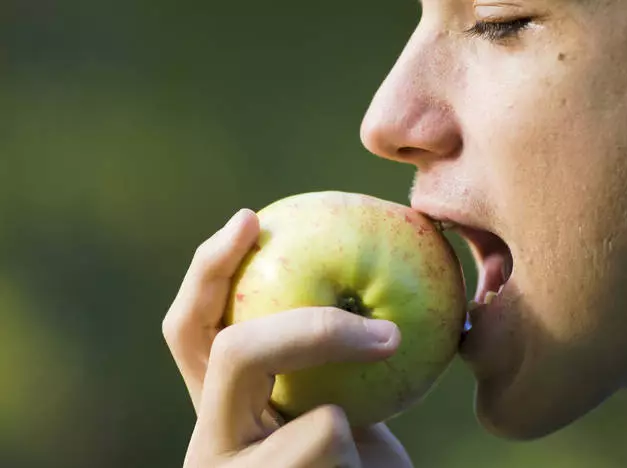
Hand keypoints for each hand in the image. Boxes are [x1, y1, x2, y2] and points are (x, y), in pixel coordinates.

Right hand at [163, 209, 413, 466]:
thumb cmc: (356, 459)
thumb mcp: (344, 399)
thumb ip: (330, 353)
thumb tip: (378, 269)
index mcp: (221, 401)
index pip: (190, 328)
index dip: (208, 269)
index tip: (250, 218)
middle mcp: (211, 438)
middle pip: (231, 353)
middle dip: (313, 331)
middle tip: (383, 332)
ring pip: (316, 427)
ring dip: (363, 431)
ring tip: (366, 451)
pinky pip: (340, 454)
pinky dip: (369, 460)